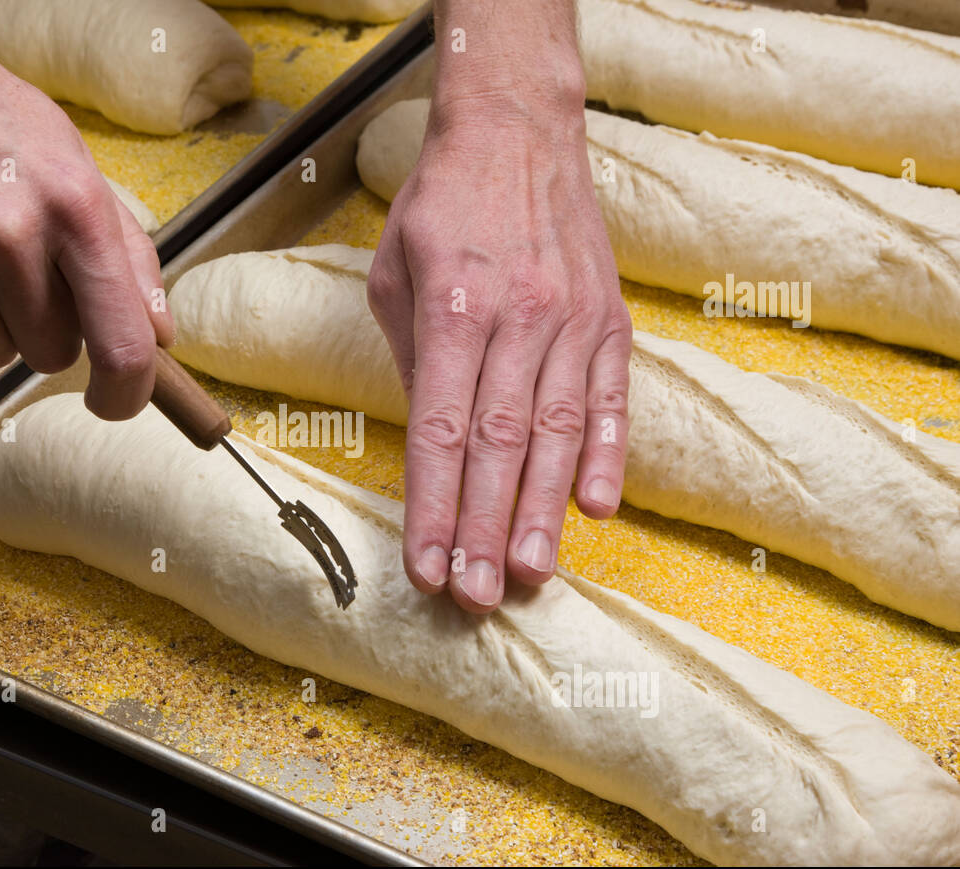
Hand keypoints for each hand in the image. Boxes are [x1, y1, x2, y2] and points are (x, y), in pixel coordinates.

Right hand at [0, 0, 169, 418]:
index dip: (127, 391)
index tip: (115, 401)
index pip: (123, 340)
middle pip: (52, 354)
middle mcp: (9, 232)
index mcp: (73, 203)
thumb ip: (125, 250)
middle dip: (42, 327)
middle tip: (15, 267)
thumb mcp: (68, 157)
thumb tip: (161, 336)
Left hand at [367, 89, 631, 613]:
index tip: (426, 568)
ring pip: (558, 433)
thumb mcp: (396, 273)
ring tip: (530, 574)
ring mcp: (572, 320)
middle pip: (500, 445)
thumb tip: (429, 443)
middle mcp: (518, 319)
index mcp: (453, 309)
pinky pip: (611, 398)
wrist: (520, 131)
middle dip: (485, 529)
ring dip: (543, 510)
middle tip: (477, 597)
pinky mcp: (609, 318)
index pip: (441, 431)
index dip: (433, 508)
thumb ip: (412, 359)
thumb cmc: (444, 206)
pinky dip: (607, 455)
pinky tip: (598, 508)